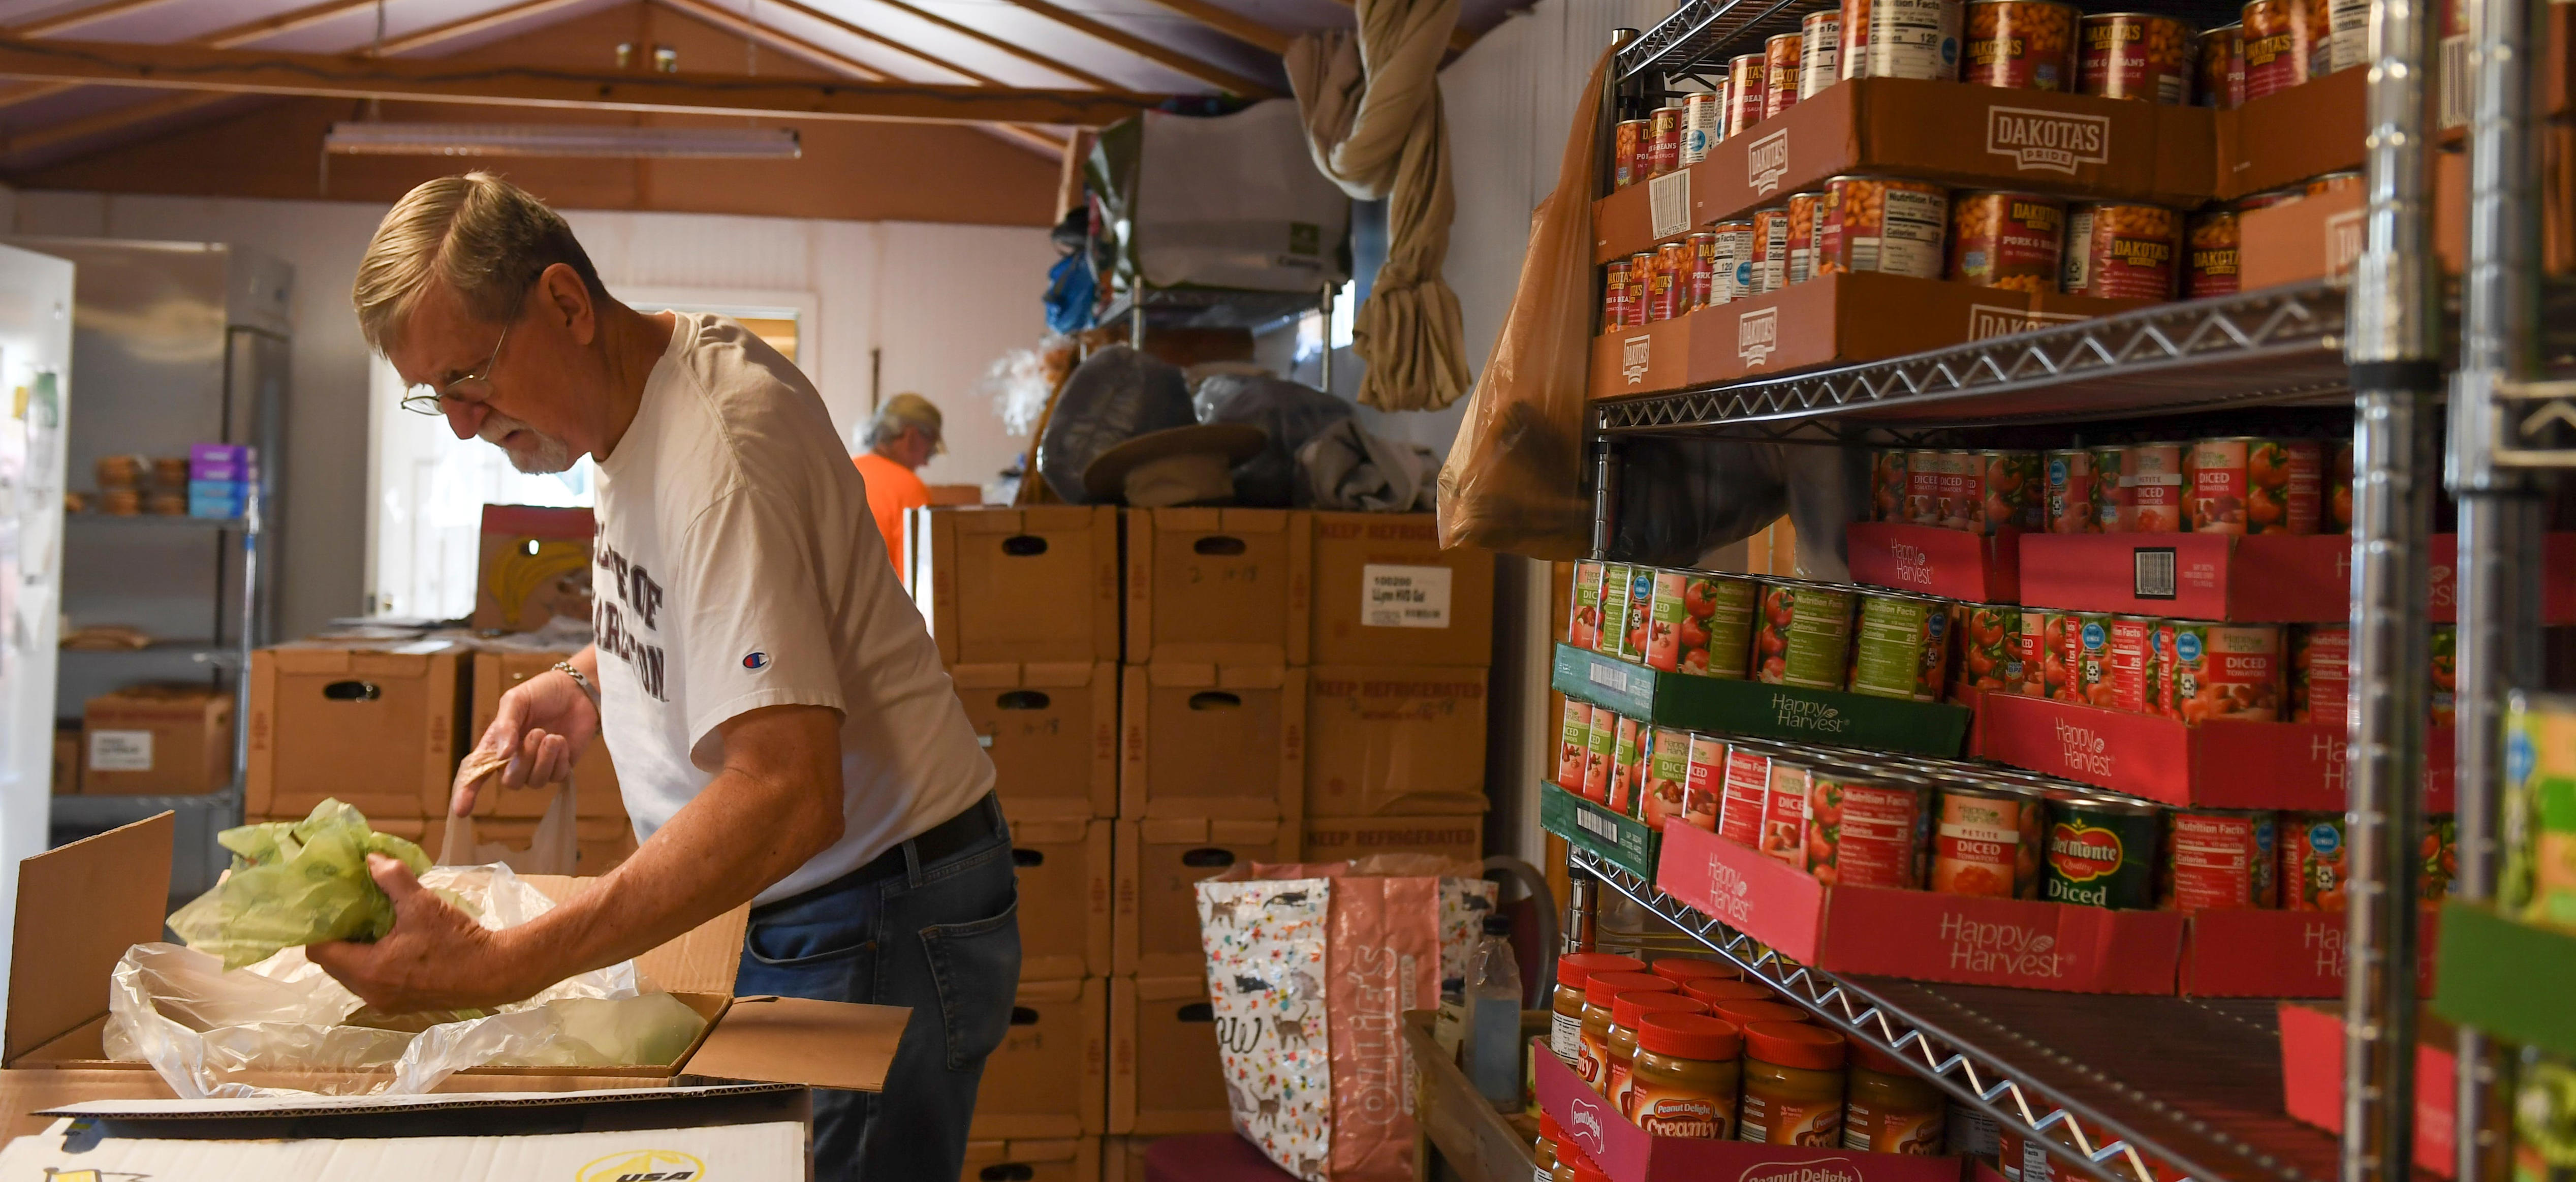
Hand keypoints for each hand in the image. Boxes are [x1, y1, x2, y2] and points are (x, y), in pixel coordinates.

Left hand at [307, 855, 543, 1011]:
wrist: (495, 973)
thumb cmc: (457, 940)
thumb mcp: (423, 904)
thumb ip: (392, 879)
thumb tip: (371, 859)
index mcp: (368, 969)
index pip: (319, 951)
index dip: (320, 927)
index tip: (331, 906)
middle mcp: (369, 992)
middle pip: (332, 964)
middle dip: (337, 938)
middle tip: (350, 911)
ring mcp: (384, 1002)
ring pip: (351, 975)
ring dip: (355, 952)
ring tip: (371, 925)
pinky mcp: (400, 1005)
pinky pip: (371, 983)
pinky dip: (372, 963)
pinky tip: (392, 943)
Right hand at [453, 669, 598, 815]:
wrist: (576, 690)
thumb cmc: (541, 693)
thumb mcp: (516, 700)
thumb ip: (505, 726)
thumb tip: (502, 756)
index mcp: (495, 745)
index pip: (476, 773)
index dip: (466, 792)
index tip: (460, 810)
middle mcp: (514, 760)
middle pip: (511, 782)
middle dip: (524, 761)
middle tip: (537, 732)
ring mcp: (537, 766)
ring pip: (534, 782)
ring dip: (544, 758)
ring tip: (552, 735)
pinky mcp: (560, 767)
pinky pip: (556, 777)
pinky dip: (559, 759)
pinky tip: (562, 741)